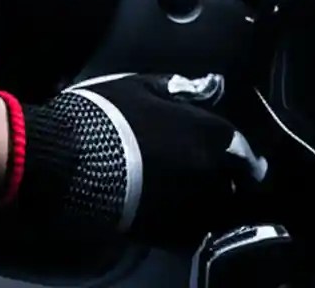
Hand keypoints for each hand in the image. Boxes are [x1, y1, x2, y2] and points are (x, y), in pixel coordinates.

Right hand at [0, 74, 267, 244]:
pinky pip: (189, 228)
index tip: (242, 156)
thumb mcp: (140, 87)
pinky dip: (186, 219)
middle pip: (230, 178)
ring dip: (208, 197)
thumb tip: (210, 84)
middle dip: (225, 174)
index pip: (239, 145)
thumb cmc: (107, 115)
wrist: (72, 162)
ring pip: (214, 205)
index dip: (239, 149)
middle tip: (213, 171)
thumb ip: (179, 87)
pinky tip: (172, 211)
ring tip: (191, 192)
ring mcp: (189, 204)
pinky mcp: (166, 231)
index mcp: (208, 133)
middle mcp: (208, 171)